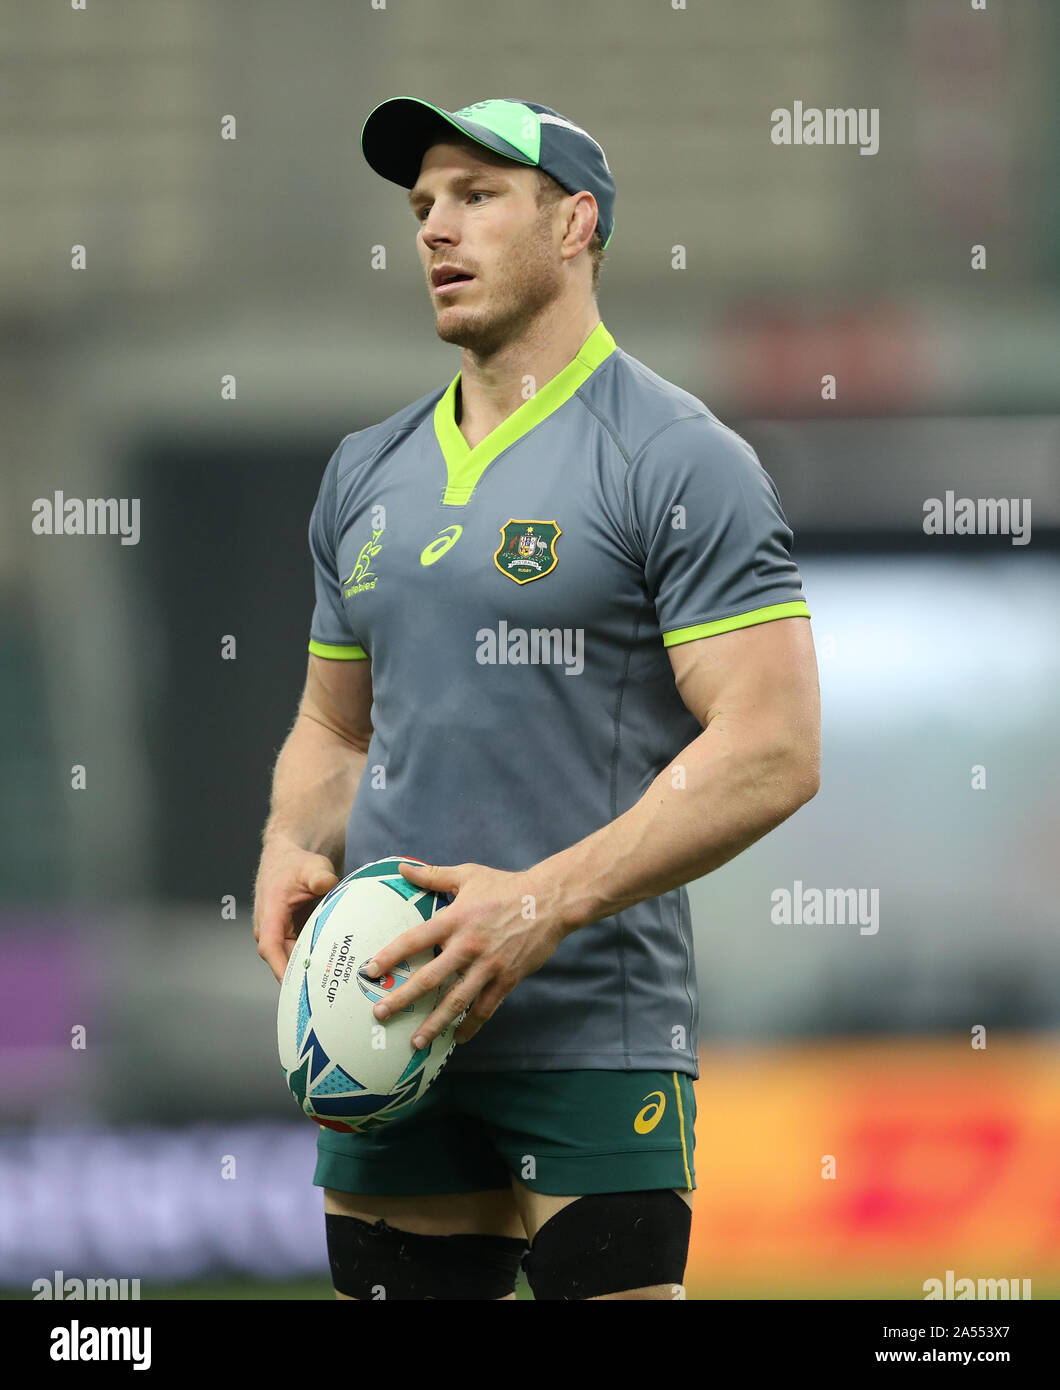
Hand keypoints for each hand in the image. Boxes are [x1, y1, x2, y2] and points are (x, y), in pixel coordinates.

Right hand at [253, 835, 339, 981]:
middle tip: (326, 993)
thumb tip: (326, 883)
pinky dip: (315, 960)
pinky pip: (301, 953)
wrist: (289, 860)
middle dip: (302, 977)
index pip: (270, 946)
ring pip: (293, 959)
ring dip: (310, 971)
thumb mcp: (311, 866)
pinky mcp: (291, 936)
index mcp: (270, 913)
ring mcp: (281, 934)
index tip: (294, 985)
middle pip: (283, 960)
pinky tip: (334, 969)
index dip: (281, 967)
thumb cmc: (296, 864)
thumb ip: (318, 875)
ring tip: (333, 986)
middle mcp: (271, 928)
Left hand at [363, 860, 568, 1046]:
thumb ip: (433, 875)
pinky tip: (457, 1038)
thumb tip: (402, 867)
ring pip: (456, 1000)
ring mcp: (488, 965)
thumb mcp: (468, 875)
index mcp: (454, 919)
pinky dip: (471, 1025)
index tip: (369, 972)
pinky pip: (486, 1008)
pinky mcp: (507, 978)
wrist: (549, 901)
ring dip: (434, 1023)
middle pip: (430, 978)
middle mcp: (468, 945)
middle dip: (403, 998)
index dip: (390, 956)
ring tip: (416, 1042)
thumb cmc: (506, 886)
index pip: (414, 940)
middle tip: (380, 1014)